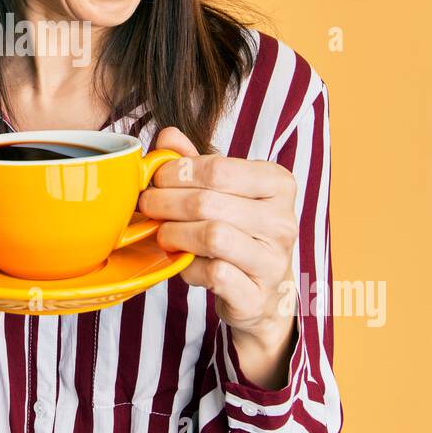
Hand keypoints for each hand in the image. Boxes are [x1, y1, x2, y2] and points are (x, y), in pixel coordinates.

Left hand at [138, 127, 299, 350]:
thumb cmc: (241, 233)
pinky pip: (214, 273)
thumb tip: (167, 136)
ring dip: (174, 233)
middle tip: (148, 205)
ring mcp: (274, 260)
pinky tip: (183, 262)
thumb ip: (196, 163)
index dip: (177, 172)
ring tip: (162, 233)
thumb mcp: (223, 192)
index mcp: (278, 184)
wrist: (266, 293)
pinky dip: (188, 267)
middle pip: (207, 202)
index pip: (218, 169)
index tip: (157, 179)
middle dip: (166, 202)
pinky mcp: (258, 295)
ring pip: (212, 236)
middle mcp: (283, 221)